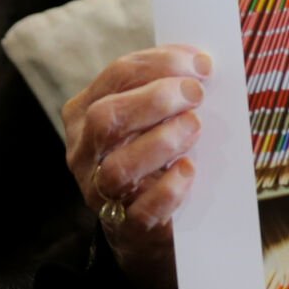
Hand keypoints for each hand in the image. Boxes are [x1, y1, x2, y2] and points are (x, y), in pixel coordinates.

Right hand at [63, 45, 211, 288]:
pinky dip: (169, 187)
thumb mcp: (148, 115)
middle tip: (196, 94)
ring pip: (118, 166)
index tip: (201, 64)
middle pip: (106, 118)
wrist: (143, 222)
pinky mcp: (124, 225)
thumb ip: (166, 89)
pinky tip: (189, 169)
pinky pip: (141, 209)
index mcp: (85, 112)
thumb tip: (204, 66)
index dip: (161, 63)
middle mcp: (84, 151)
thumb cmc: (153, 153)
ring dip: (163, 142)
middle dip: (156, 99)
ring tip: (195, 127)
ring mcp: (98, 190)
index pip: (117, 76)